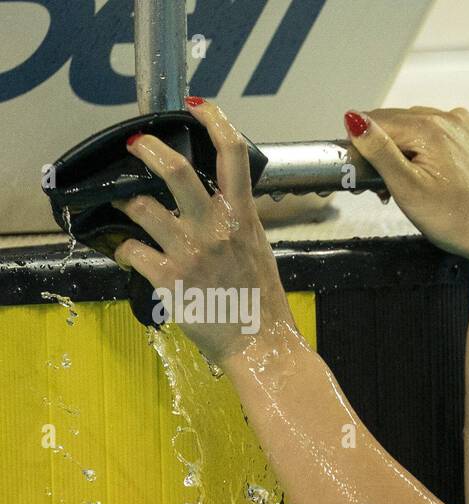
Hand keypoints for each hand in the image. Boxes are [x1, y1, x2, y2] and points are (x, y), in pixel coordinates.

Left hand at [113, 98, 295, 365]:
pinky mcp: (169, 280)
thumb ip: (238, 223)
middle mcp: (216, 229)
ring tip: (121, 204)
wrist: (261, 346)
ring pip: (140, 207)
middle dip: (148, 149)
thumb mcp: (259, 252)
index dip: (215, 121)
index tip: (198, 107)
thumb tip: (216, 205)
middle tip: (137, 146)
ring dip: (123, 202)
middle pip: (176, 170)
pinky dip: (121, 248)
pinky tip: (124, 251)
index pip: (234, 155)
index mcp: (244, 218)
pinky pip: (129, 250)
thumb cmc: (263, 304)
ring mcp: (191, 253)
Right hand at [344, 106, 468, 271]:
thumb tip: (354, 119)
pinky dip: (438, 153)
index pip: (378, 122)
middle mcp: (454, 120)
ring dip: (412, 151)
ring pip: (427, 130)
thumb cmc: (458, 222)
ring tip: (414, 187)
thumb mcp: (407, 189)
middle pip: (403, 123)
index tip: (364, 174)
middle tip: (386, 188)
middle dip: (388, 150)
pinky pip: (452, 139)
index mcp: (431, 127)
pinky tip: (440, 180)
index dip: (364, 147)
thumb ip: (379, 151)